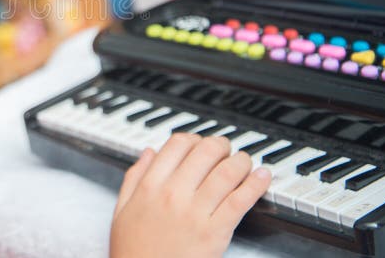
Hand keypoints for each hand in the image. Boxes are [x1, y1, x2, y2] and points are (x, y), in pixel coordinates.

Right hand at [109, 133, 270, 257]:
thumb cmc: (133, 251)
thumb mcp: (122, 210)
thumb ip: (134, 177)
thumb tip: (149, 151)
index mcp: (150, 186)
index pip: (178, 144)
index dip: (194, 139)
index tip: (201, 144)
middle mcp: (173, 193)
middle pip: (205, 152)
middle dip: (222, 146)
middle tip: (227, 150)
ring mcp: (195, 213)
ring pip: (226, 172)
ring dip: (241, 161)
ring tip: (245, 162)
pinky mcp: (214, 233)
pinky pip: (239, 201)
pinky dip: (255, 184)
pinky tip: (262, 176)